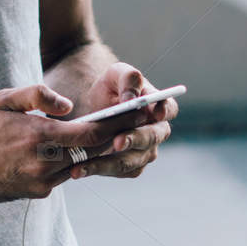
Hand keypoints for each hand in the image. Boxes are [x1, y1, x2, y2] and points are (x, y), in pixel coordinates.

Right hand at [0, 82, 158, 202]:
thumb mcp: (5, 99)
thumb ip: (39, 97)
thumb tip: (68, 105)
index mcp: (40, 137)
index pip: (93, 134)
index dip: (120, 124)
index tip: (139, 114)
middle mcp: (45, 163)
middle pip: (95, 152)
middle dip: (119, 137)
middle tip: (142, 123)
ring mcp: (42, 182)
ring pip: (81, 165)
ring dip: (98, 152)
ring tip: (118, 134)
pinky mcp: (38, 193)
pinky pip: (64, 174)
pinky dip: (73, 162)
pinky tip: (79, 150)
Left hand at [65, 63, 177, 179]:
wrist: (96, 106)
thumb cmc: (112, 87)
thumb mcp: (117, 74)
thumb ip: (128, 79)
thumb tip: (131, 99)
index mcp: (160, 106)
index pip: (169, 109)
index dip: (163, 111)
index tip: (155, 113)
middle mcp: (157, 132)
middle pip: (150, 138)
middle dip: (133, 140)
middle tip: (117, 142)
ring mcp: (145, 151)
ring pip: (132, 161)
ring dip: (108, 163)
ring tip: (82, 164)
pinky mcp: (130, 166)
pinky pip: (117, 171)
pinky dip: (97, 170)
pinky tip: (77, 170)